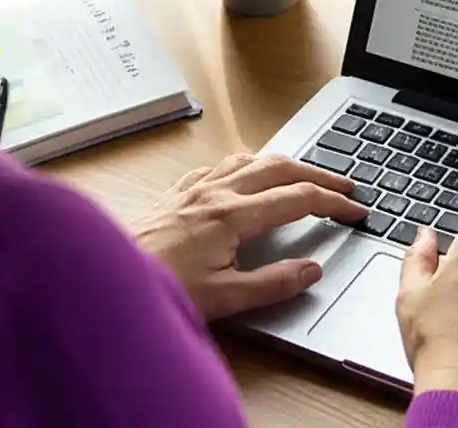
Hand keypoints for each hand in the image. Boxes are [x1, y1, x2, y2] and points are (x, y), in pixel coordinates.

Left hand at [134, 153, 366, 320]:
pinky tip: (241, 174)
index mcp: (232, 216)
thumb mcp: (224, 298)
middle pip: (280, 167)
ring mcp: (192, 189)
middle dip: (318, 172)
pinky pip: (217, 166)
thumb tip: (312, 270)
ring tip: (302, 173)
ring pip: (248, 159)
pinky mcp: (173, 194)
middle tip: (344, 184)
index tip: (357, 210)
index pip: (298, 198)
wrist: (101, 279)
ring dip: (283, 163)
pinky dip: (243, 165)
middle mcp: (214, 193)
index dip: (334, 203)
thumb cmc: (157, 288)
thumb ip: (273, 283)